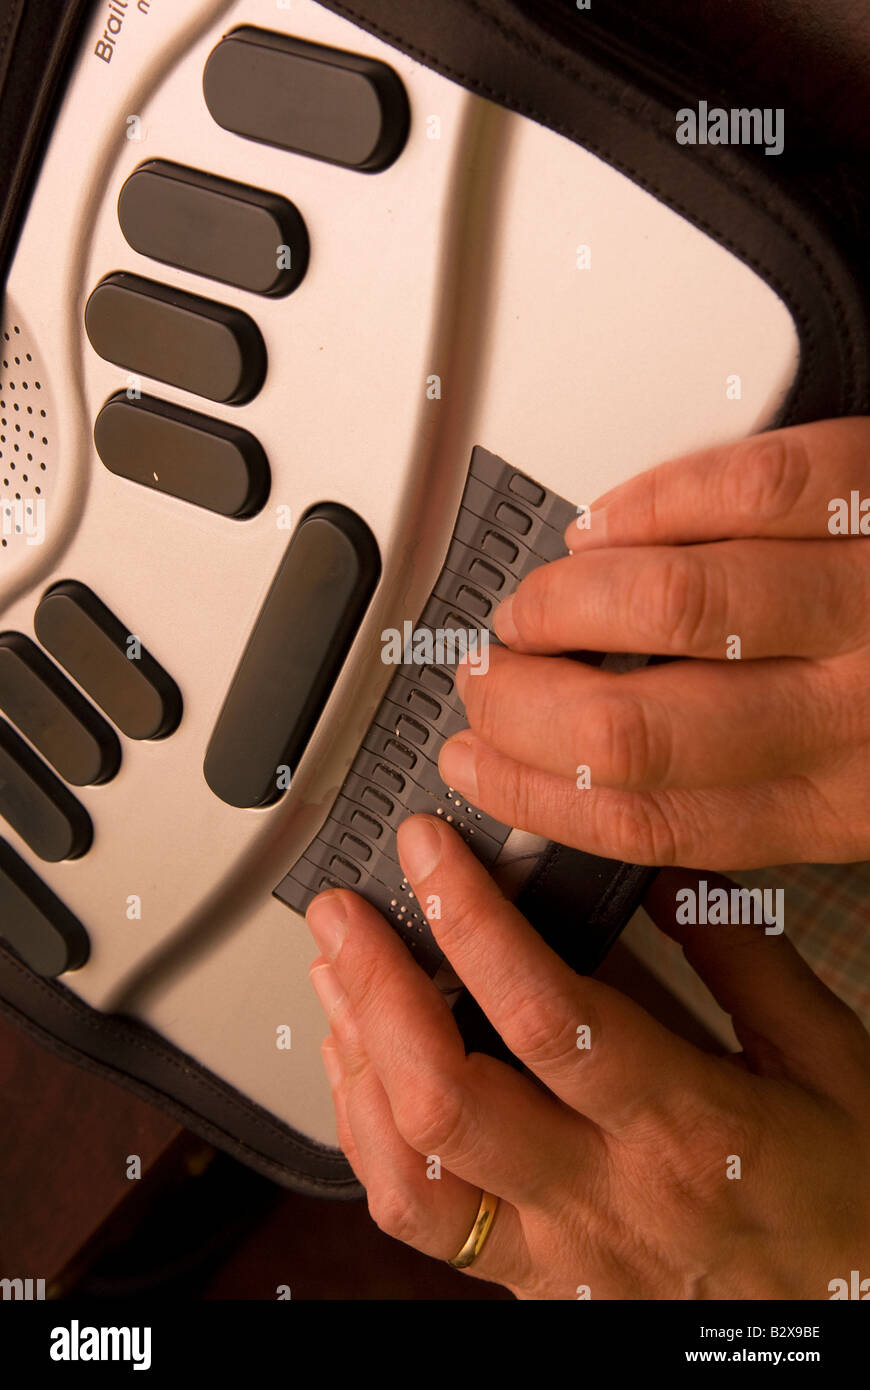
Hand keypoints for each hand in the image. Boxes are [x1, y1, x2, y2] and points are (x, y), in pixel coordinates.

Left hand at [305, 816, 869, 1298]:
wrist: (848, 1328)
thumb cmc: (844, 1198)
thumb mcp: (828, 1060)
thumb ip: (742, 957)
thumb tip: (663, 868)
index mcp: (687, 1127)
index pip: (549, 1017)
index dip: (472, 924)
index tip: (431, 855)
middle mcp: (607, 1196)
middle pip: (450, 1096)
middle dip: (378, 989)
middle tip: (344, 914)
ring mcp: (559, 1250)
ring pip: (416, 1171)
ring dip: (358, 1061)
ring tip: (335, 977)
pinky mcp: (533, 1280)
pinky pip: (422, 1221)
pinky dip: (369, 1138)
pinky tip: (361, 1071)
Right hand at [439, 418, 869, 867]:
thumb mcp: (867, 788)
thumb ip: (756, 794)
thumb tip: (599, 780)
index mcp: (844, 803)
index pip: (645, 821)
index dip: (532, 798)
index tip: (475, 769)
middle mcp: (856, 713)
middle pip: (634, 727)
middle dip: (520, 707)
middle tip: (484, 682)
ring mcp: (869, 599)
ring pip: (672, 604)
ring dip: (565, 605)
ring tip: (530, 605)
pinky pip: (745, 486)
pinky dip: (652, 499)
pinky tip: (605, 521)